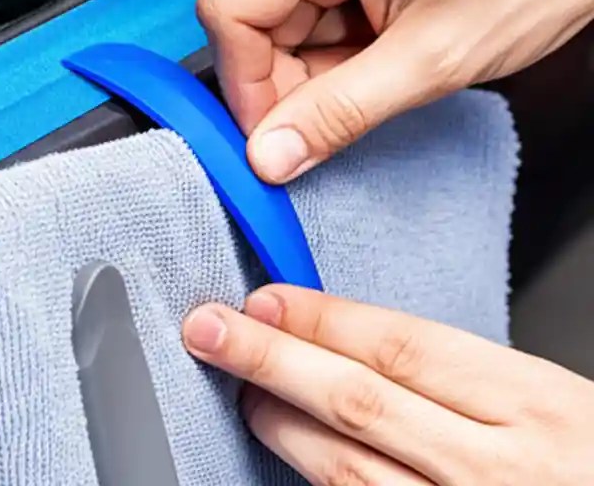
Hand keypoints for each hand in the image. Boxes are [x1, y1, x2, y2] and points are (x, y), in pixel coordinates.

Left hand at [181, 286, 593, 484]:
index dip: (321, 319)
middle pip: (357, 401)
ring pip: (342, 468)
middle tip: (209, 329)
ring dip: (278, 423)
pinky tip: (287, 454)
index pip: (403, 347)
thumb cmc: (587, 465)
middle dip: (270, 359)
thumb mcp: (551, 404)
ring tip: (241, 391)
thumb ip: (460, 377)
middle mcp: (497, 469)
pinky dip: (311, 481)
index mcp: (536, 406)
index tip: (265, 298)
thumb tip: (346, 337)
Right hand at [197, 0, 593, 183]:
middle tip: (346, 101)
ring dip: (324, 43)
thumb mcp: (432, 61)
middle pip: (258, 3)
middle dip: (293, 67)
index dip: (246, 84)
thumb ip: (337, 114)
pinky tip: (394, 25)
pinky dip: (344, 13)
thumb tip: (273, 153)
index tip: (275, 130)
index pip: (230, 11)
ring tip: (392, 54)